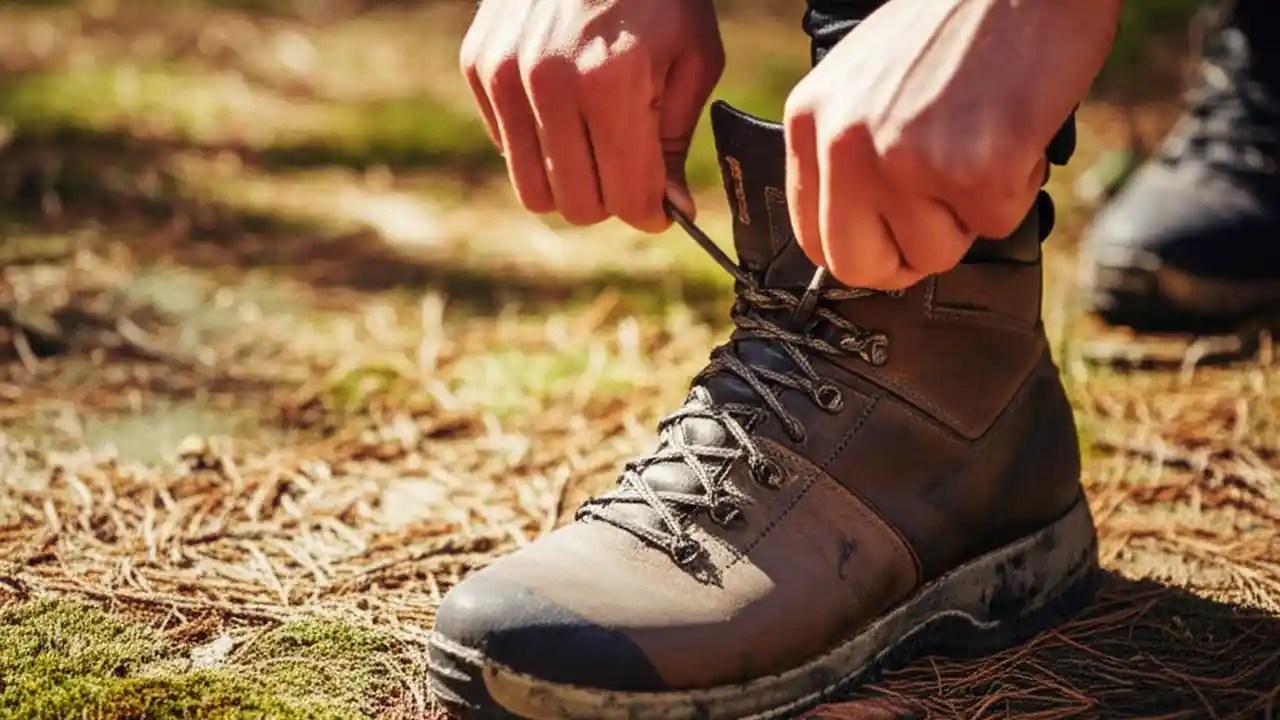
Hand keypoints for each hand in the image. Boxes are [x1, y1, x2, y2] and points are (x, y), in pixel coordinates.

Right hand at [460, 0, 723, 230]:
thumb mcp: (694, 58)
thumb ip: (677, 140)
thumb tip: (670, 208)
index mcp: (611, 85)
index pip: (626, 198)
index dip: (651, 213)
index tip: (661, 206)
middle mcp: (549, 84)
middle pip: (576, 205)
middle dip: (610, 202)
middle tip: (629, 174)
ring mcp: (505, 75)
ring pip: (533, 190)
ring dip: (570, 184)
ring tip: (596, 151)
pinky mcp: (478, 65)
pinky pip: (506, 147)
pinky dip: (538, 143)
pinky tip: (563, 107)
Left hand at [784, 0, 1118, 288]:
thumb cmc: (958, 23)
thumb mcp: (868, 80)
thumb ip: (849, 152)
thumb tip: (862, 229)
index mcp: (810, 121)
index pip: (813, 238)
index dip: (864, 250)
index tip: (895, 239)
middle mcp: (843, 144)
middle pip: (859, 265)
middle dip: (910, 254)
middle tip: (946, 214)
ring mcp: (903, 160)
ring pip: (935, 252)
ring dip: (971, 213)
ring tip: (985, 142)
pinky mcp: (971, 170)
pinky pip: (996, 225)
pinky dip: (1017, 189)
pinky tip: (1015, 132)